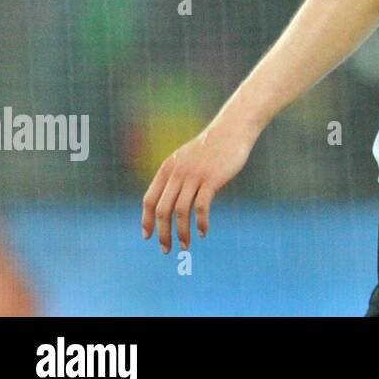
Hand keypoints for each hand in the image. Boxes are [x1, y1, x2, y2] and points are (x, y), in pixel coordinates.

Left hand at [141, 118, 255, 252]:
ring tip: (185, 245)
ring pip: (181, 211)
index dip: (146, 220)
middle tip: (166, 249)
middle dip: (163, 233)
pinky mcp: (211, 179)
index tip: (148, 236)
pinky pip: (201, 206)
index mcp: (167, 169)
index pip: (149, 200)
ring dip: (181, 232)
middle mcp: (177, 173)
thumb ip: (177, 176)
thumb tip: (172, 201)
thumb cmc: (211, 147)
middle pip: (163, 210)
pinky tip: (203, 232)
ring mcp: (194, 176)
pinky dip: (200, 222)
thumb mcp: (187, 159)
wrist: (232, 130)